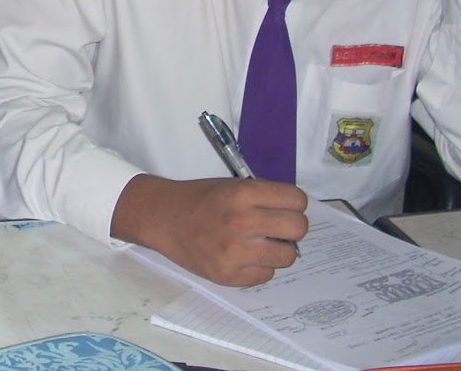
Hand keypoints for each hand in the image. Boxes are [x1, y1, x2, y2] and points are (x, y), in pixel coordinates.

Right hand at [115, 175, 306, 286]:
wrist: (162, 217)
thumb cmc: (200, 199)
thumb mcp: (231, 185)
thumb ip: (262, 196)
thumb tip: (294, 213)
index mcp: (242, 194)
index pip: (297, 200)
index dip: (294, 203)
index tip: (285, 207)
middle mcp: (240, 222)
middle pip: (298, 227)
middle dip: (291, 227)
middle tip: (277, 228)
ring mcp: (234, 252)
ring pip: (288, 256)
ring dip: (278, 250)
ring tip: (261, 244)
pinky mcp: (228, 275)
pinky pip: (266, 275)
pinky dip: (260, 266)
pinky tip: (244, 256)